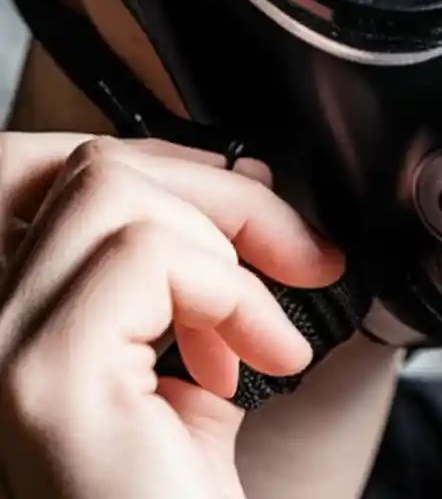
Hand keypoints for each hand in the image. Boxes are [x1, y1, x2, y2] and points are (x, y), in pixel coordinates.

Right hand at [0, 134, 342, 498]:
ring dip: (232, 249)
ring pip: (116, 196)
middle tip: (304, 259)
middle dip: (226, 196)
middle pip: (96, 172)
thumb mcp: (194, 379)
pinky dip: (235, 296)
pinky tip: (264, 364)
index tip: (259, 208)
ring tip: (267, 336)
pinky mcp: (50, 378)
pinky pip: (151, 260)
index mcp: (22, 322)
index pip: (57, 178)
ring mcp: (7, 352)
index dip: (171, 169)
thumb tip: (251, 205)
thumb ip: (198, 296)